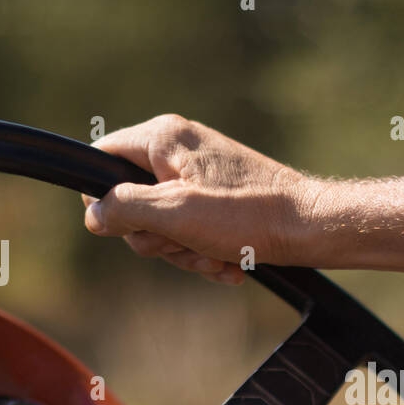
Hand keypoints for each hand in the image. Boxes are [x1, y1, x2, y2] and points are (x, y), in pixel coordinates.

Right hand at [82, 114, 318, 283]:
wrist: (310, 227)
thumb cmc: (247, 215)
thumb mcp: (174, 214)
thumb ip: (124, 209)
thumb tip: (93, 214)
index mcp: (162, 138)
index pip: (102, 158)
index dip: (103, 199)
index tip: (124, 228)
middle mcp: (179, 150)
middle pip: (133, 201)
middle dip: (157, 237)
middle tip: (183, 244)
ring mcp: (201, 175)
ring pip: (165, 223)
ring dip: (185, 251)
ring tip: (215, 256)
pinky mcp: (220, 199)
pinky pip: (194, 229)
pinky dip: (207, 252)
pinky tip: (229, 265)